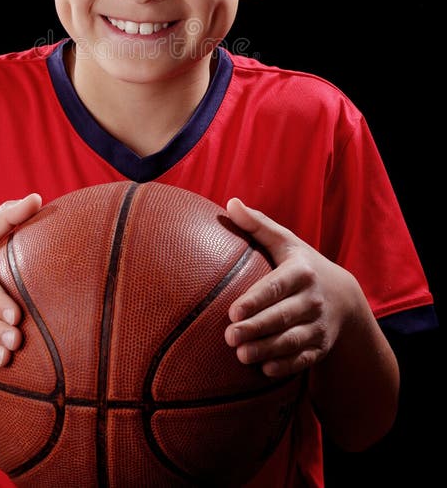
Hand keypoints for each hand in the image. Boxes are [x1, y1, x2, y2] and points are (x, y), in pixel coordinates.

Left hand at [224, 198, 359, 378]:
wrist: (344, 297)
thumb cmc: (302, 264)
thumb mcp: (286, 242)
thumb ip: (258, 225)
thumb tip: (231, 203)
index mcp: (301, 272)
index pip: (276, 287)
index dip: (256, 300)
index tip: (232, 311)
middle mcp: (312, 300)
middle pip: (282, 317)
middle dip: (256, 328)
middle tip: (229, 336)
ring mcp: (319, 326)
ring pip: (291, 342)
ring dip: (266, 350)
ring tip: (241, 355)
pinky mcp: (320, 347)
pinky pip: (303, 360)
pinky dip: (285, 366)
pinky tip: (264, 369)